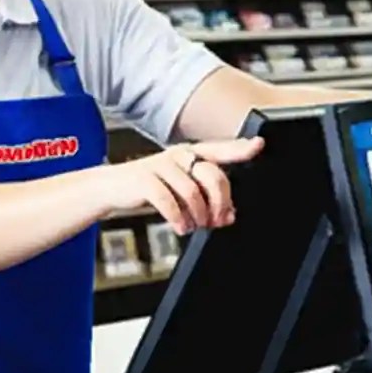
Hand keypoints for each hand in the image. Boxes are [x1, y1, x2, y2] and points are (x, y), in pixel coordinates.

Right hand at [104, 137, 263, 233]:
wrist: (113, 187)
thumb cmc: (153, 187)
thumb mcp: (183, 191)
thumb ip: (208, 199)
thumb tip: (230, 215)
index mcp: (193, 155)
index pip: (222, 149)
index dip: (241, 147)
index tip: (258, 145)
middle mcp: (180, 155)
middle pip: (214, 176)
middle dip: (220, 204)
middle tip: (217, 221)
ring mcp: (162, 165)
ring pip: (193, 192)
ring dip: (198, 216)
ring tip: (194, 226)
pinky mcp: (144, 179)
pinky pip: (169, 201)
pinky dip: (178, 219)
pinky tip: (180, 227)